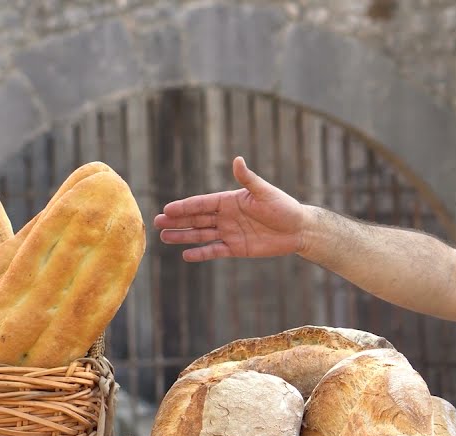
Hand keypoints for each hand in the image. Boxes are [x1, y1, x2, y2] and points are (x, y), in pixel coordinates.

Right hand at [154, 156, 307, 261]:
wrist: (299, 229)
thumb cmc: (284, 207)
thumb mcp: (265, 193)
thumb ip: (249, 180)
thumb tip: (237, 160)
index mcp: (230, 201)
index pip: (202, 203)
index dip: (185, 206)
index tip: (167, 209)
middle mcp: (226, 216)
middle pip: (196, 219)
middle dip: (177, 221)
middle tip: (156, 223)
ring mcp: (230, 233)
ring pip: (201, 234)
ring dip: (183, 236)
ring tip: (164, 238)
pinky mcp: (237, 248)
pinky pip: (215, 250)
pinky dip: (201, 253)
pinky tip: (186, 255)